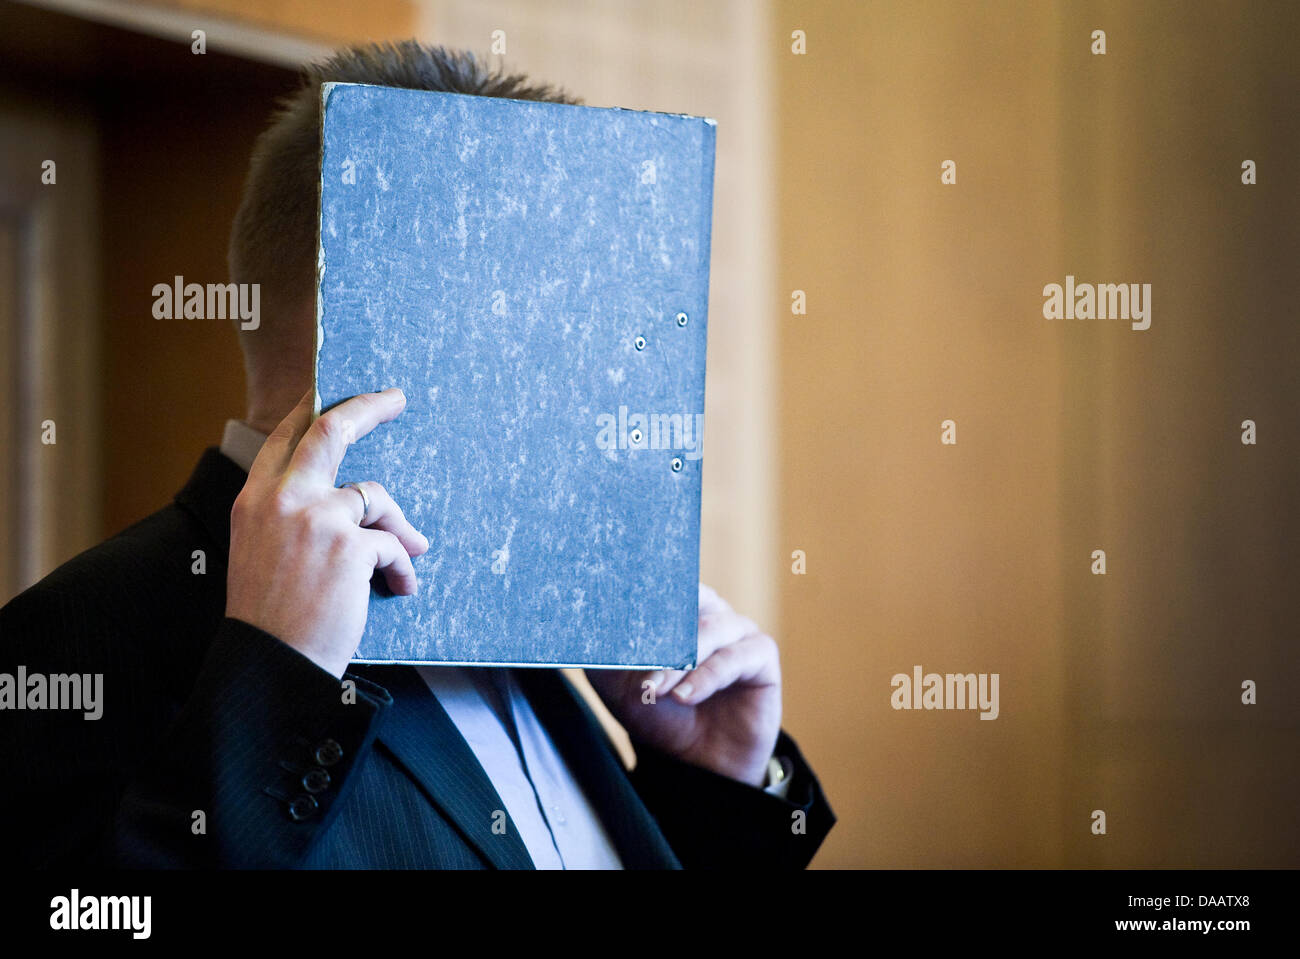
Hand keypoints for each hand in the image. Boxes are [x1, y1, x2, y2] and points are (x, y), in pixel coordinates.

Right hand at [226, 388, 428, 677]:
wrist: (269, 665)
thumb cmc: (271, 618)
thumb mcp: (263, 553)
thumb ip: (295, 519)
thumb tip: (357, 505)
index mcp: (255, 501)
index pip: (285, 438)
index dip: (311, 410)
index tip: (329, 391)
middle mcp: (282, 500)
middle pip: (331, 431)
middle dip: (367, 407)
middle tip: (395, 398)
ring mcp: (316, 520)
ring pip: (375, 498)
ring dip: (398, 529)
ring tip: (409, 557)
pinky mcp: (349, 547)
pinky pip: (392, 545)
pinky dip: (401, 568)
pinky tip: (400, 589)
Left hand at [585, 584, 781, 786]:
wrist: (694, 762)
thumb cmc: (659, 713)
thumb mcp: (620, 682)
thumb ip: (605, 652)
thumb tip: (584, 626)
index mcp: (678, 608)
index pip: (661, 585)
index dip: (639, 593)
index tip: (614, 608)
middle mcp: (710, 612)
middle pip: (687, 599)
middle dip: (658, 626)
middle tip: (634, 651)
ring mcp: (738, 632)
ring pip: (709, 629)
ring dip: (678, 660)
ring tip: (656, 690)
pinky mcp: (762, 657)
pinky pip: (735, 658)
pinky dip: (706, 677)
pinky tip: (684, 697)